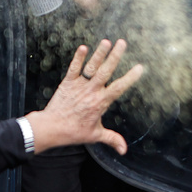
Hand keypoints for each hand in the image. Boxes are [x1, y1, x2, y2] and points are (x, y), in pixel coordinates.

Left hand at [25, 39, 142, 153]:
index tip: (140, 67)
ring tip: (106, 41)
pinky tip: (83, 47)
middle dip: (115, 56)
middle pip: (106, 71)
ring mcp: (79, 86)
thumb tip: (124, 150)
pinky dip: (78, 58)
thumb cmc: (73, 132)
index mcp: (101, 102)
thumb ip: (112, 139)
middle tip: (123, 42)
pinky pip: (74, 68)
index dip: (130, 77)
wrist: (51, 128)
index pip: (119, 87)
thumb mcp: (95, 135)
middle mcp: (92, 91)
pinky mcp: (67, 83)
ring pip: (91, 67)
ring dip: (99, 54)